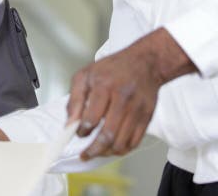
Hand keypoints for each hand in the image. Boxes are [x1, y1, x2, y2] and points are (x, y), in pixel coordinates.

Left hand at [67, 28, 196, 159]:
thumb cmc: (113, 68)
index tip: (79, 133)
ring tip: (98, 151)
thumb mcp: (86, 75)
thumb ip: (74, 100)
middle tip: (85, 154)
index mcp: (104, 86)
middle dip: (93, 150)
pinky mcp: (147, 117)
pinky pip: (135, 142)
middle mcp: (122, 98)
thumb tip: (69, 124)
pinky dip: (122, 149)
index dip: (82, 131)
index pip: (91, 118)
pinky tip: (113, 147)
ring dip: (107, 152)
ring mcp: (137, 109)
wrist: (145, 62)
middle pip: (107, 135)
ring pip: (122, 143)